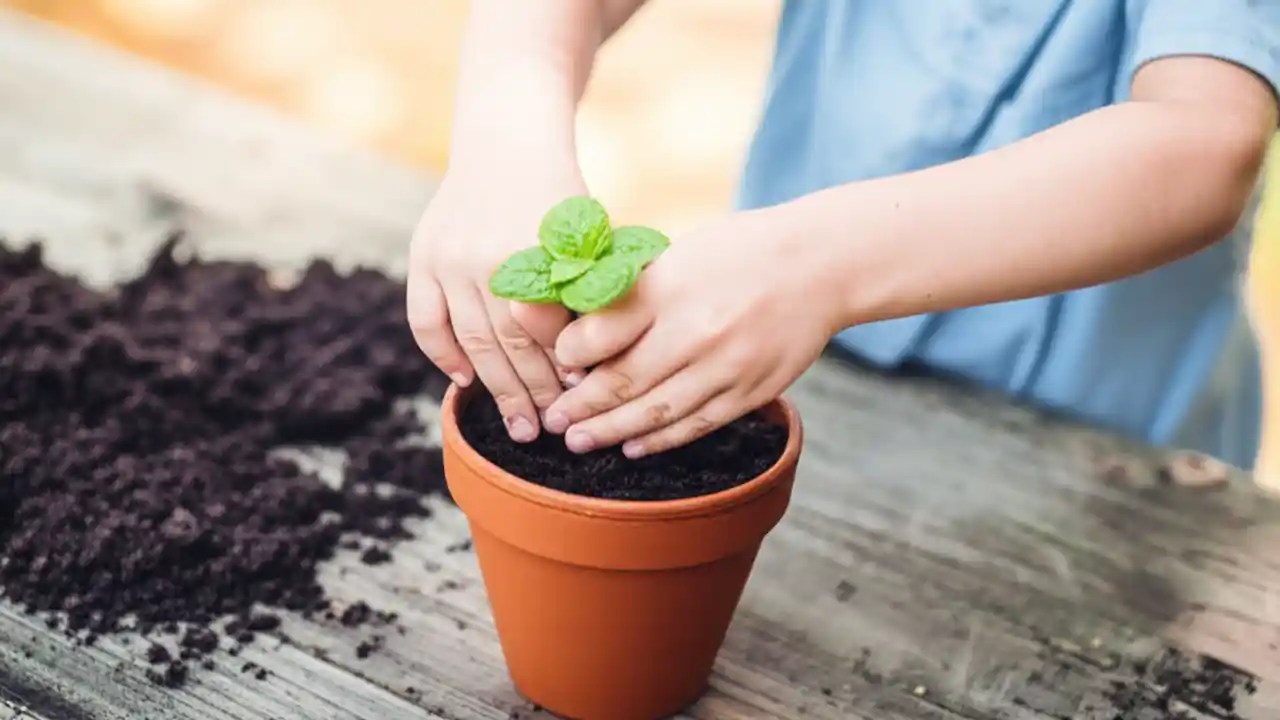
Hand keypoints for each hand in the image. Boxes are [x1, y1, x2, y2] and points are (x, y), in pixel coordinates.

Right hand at [407, 156, 582, 442]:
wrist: (506, 140)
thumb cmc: (559, 193)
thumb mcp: (585, 232)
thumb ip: (587, 290)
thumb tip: (589, 364)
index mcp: (536, 250)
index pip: (549, 329)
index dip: (565, 368)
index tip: (580, 397)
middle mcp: (488, 258)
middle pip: (509, 344)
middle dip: (531, 392)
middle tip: (547, 432)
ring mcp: (448, 259)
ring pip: (471, 340)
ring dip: (494, 388)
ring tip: (516, 425)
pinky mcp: (422, 257)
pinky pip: (425, 320)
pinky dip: (442, 355)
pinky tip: (464, 383)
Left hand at [527, 207, 843, 456]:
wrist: (822, 265)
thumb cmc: (741, 252)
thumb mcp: (682, 253)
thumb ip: (636, 291)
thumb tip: (582, 331)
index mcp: (672, 285)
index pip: (602, 332)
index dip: (569, 356)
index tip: (557, 365)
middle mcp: (696, 328)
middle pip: (623, 380)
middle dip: (580, 407)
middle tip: (554, 421)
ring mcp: (726, 365)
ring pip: (656, 412)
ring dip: (611, 432)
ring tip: (579, 441)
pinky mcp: (750, 390)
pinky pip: (696, 424)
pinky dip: (660, 440)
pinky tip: (633, 447)